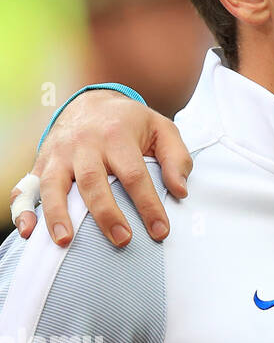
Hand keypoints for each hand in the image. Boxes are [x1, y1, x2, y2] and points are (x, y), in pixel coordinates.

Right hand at [8, 90, 190, 246]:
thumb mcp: (162, 130)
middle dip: (105, 213)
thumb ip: (177, 159)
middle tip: (122, 240)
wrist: (93, 101)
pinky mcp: (41, 163)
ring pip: (54, 185)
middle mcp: (84, 144)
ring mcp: (58, 154)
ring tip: (66, 241)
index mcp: (117, 136)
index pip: (134, 175)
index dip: (148, 205)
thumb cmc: (131, 123)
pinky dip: (24, 209)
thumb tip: (180, 191)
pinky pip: (27, 187)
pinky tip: (28, 231)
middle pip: (92, 181)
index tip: (160, 231)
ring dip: (58, 215)